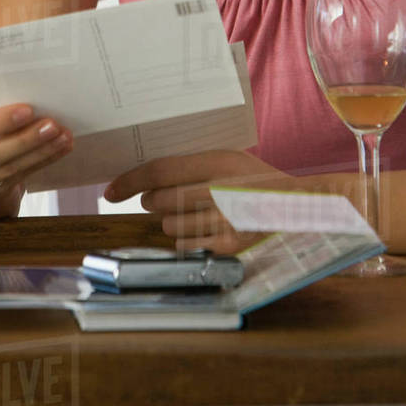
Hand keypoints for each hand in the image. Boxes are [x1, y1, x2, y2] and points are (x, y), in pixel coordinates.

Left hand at [104, 150, 291, 253]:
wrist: (295, 204)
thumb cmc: (252, 179)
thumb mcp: (225, 159)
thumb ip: (189, 167)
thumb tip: (144, 181)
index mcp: (217, 162)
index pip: (159, 170)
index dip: (129, 181)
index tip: (110, 190)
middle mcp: (220, 190)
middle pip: (159, 200)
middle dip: (151, 201)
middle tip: (159, 199)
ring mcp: (225, 221)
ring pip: (168, 226)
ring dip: (168, 222)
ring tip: (189, 213)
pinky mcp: (230, 246)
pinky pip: (186, 246)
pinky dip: (185, 240)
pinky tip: (200, 229)